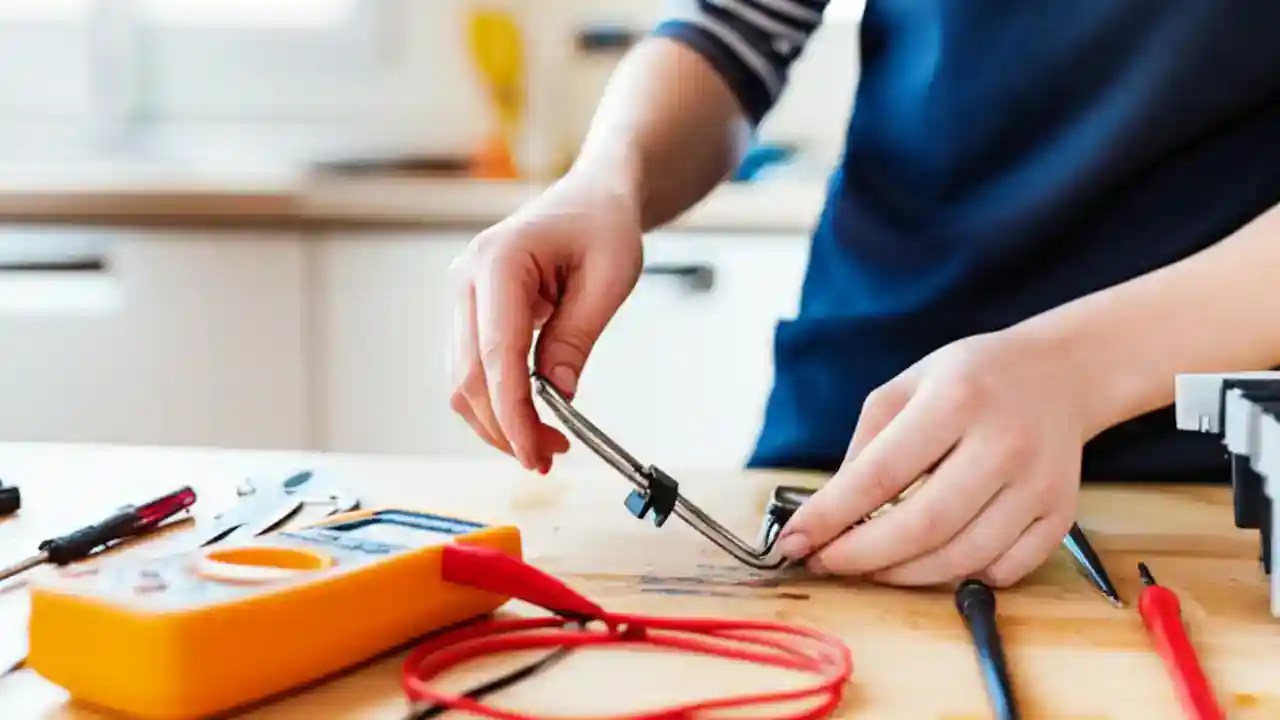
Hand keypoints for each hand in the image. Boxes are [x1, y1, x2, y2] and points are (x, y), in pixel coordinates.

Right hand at [448, 172, 644, 472]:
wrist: (591, 199)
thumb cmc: (603, 227)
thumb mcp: (609, 278)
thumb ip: (577, 336)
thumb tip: (557, 395)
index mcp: (497, 262)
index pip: (496, 356)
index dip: (512, 413)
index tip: (535, 452)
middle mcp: (466, 279)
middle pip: (470, 377)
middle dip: (505, 427)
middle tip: (550, 458)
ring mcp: (462, 296)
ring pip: (464, 380)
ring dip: (499, 421)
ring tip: (546, 445)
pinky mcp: (470, 313)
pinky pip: (474, 369)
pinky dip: (497, 401)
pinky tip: (531, 418)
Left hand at [776, 329, 1092, 587]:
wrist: (1059, 375)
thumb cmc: (969, 380)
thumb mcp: (906, 386)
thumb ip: (865, 445)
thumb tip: (830, 513)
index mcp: (957, 399)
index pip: (880, 475)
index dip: (831, 516)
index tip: (794, 542)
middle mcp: (1004, 443)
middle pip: (922, 527)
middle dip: (860, 556)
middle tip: (824, 562)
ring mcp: (1038, 484)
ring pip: (960, 559)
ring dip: (902, 574)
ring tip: (870, 563)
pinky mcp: (1059, 515)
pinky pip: (1000, 570)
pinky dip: (958, 575)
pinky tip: (933, 557)